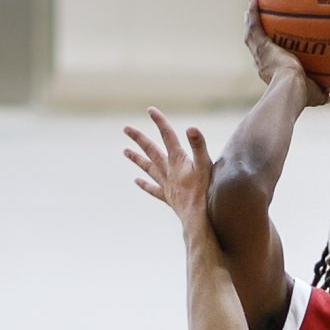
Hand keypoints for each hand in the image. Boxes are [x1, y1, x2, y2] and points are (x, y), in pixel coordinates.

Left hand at [123, 106, 214, 227]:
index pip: (167, 136)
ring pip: (148, 168)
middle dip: (139, 138)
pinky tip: (136, 182)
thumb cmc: (204, 192)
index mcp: (177, 160)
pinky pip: (153, 189)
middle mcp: (168, 171)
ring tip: (124, 151)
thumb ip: (198, 145)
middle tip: (126, 128)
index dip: (159, 122)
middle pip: (151, 150)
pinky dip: (145, 185)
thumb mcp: (205, 165)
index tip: (150, 110)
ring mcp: (166, 184)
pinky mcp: (168, 197)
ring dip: (137, 159)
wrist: (197, 219)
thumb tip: (191, 127)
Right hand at [245, 3, 328, 104]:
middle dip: (254, 33)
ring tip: (251, 4)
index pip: (266, 59)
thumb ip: (321, 94)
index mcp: (271, 72)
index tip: (268, 45)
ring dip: (249, 19)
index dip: (266, 51)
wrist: (290, 88)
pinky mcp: (261, 46)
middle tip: (254, 21)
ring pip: (251, 33)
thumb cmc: (302, 93)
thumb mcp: (314, 95)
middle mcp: (262, 63)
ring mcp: (259, 53)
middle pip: (255, 44)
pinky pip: (255, 25)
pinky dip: (253, 12)